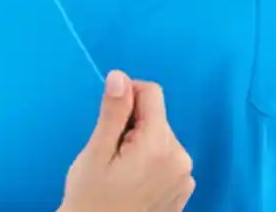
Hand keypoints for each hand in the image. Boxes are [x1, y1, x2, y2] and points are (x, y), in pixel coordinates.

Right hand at [59, 70, 194, 211]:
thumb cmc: (91, 199)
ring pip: (160, 136)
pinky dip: (149, 160)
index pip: (151, 93)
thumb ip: (113, 112)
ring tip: (120, 169)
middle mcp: (180, 159)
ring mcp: (184, 177)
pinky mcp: (182, 189)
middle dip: (131, 124)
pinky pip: (166, 157)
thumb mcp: (96, 152)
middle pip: (156, 116)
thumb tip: (119, 77)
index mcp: (159, 146)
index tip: (108, 117)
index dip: (126, 95)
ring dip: (140, 142)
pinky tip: (132, 180)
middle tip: (110, 152)